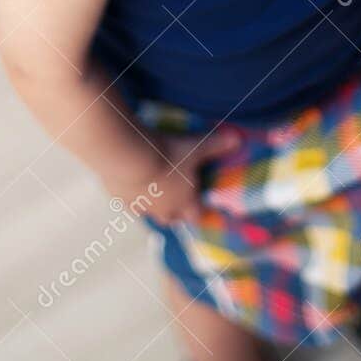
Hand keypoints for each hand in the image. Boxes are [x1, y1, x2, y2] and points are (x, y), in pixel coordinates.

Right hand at [103, 125, 240, 225]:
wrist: (129, 158)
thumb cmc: (168, 154)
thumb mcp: (195, 146)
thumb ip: (216, 145)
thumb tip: (239, 140)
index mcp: (184, 201)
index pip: (195, 216)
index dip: (199, 210)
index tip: (200, 203)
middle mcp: (163, 209)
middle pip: (171, 219)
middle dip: (176, 212)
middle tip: (177, 197)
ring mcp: (141, 206)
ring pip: (148, 214)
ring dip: (152, 205)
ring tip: (153, 189)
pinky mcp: (120, 199)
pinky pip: (128, 203)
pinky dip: (132, 196)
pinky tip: (131, 183)